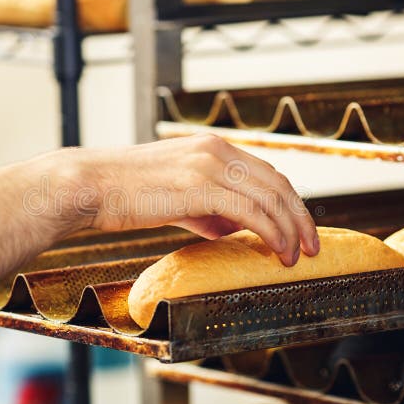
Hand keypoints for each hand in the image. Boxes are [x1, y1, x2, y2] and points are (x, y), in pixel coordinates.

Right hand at [37, 134, 318, 265]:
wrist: (90, 186)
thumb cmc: (125, 194)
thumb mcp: (174, 196)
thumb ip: (206, 210)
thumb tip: (229, 229)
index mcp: (211, 148)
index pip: (266, 173)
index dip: (288, 202)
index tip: (299, 228)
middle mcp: (216, 151)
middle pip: (278, 182)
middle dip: (301, 216)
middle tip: (313, 245)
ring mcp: (209, 166)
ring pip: (270, 197)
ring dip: (290, 229)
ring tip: (298, 256)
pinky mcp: (200, 187)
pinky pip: (251, 211)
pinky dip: (271, 233)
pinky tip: (277, 251)